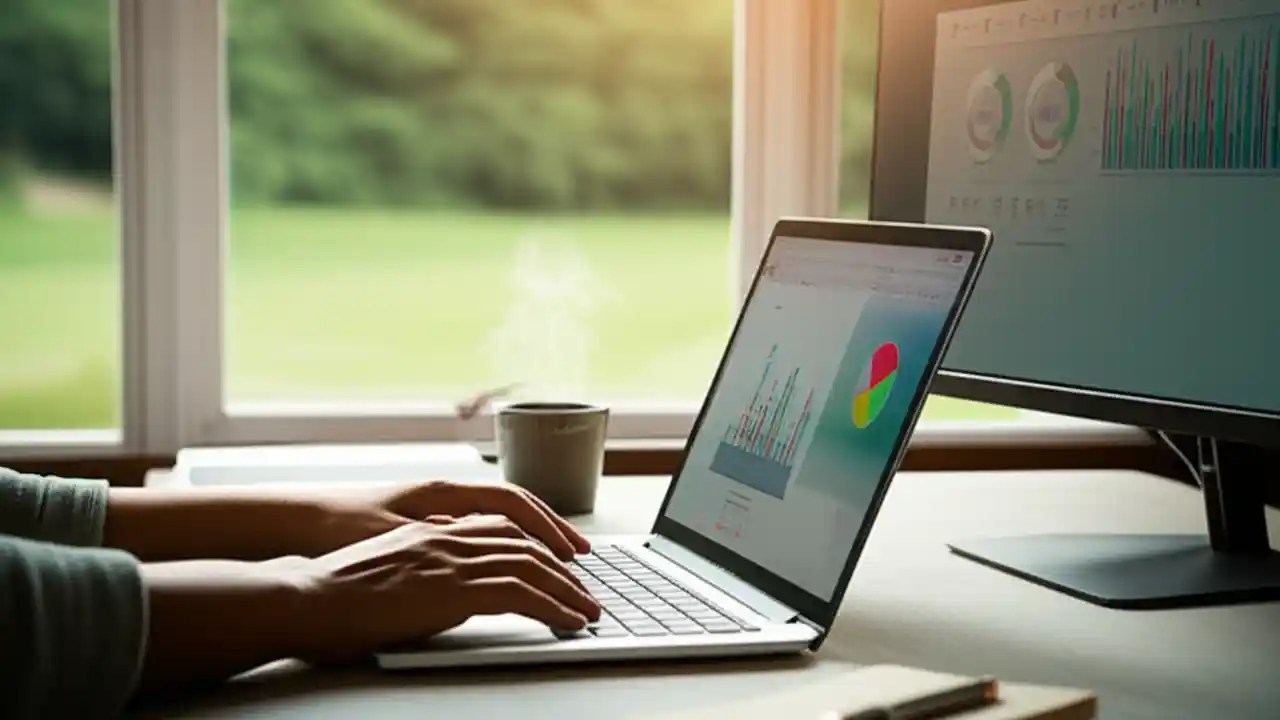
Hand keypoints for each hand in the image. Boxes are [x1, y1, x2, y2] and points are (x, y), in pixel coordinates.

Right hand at [298, 520, 601, 662]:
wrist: (306, 600)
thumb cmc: (333, 595)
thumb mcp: (387, 571)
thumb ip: (423, 570)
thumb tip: (449, 589)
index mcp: (431, 528)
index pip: (500, 524)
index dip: (536, 541)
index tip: (559, 561)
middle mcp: (446, 535)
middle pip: (524, 542)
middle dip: (561, 567)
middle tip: (585, 590)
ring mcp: (451, 559)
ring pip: (531, 565)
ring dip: (567, 590)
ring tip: (589, 611)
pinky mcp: (452, 589)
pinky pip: (520, 594)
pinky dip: (553, 607)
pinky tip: (570, 622)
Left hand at [318, 480, 590, 560]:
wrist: (298, 523)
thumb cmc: (338, 529)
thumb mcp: (394, 538)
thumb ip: (441, 540)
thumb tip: (486, 547)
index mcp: (441, 493)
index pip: (511, 503)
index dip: (547, 526)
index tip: (571, 552)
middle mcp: (444, 494)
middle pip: (514, 508)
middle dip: (552, 532)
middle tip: (581, 557)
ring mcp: (437, 506)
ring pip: (500, 518)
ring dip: (533, 537)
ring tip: (559, 560)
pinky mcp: (427, 522)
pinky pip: (481, 528)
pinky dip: (506, 541)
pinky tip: (516, 561)